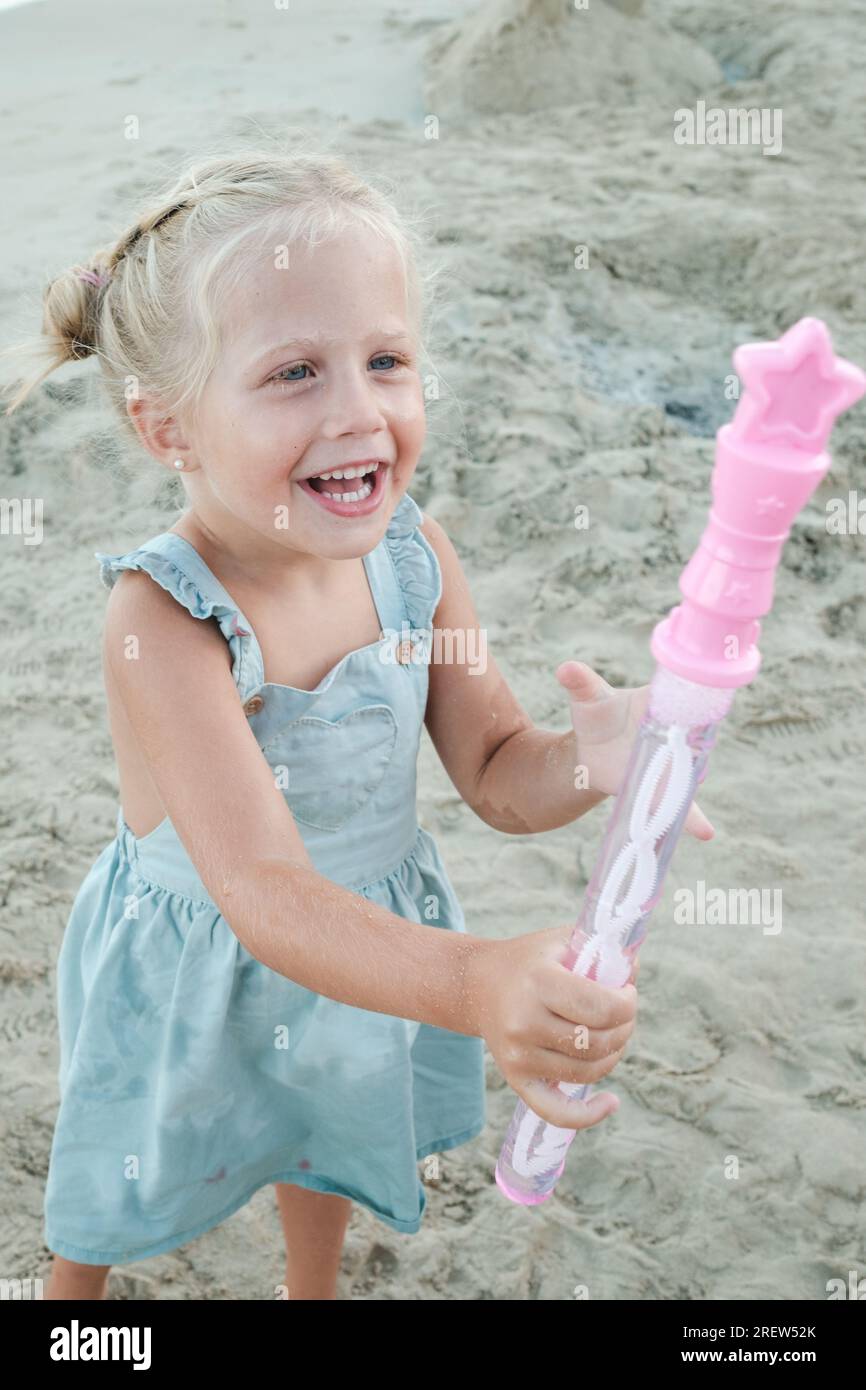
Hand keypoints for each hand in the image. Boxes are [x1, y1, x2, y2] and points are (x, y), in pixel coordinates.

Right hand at [468, 925, 639, 1129]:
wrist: (474, 983)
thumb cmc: (528, 960)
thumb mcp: (560, 941)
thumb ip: (601, 951)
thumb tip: (635, 974)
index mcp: (538, 982)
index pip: (601, 1007)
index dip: (627, 1004)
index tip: (627, 993)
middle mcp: (524, 1022)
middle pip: (597, 1042)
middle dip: (624, 1028)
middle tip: (623, 1014)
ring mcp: (518, 1056)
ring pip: (588, 1072)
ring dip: (613, 1055)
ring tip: (612, 1036)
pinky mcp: (516, 1079)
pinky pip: (557, 1112)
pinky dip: (588, 1115)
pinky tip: (611, 1103)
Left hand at [557, 659, 714, 840]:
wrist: (592, 749)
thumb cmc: (595, 714)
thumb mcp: (587, 699)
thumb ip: (580, 683)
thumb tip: (565, 668)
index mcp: (661, 703)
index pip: (687, 698)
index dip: (696, 701)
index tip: (702, 704)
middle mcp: (676, 733)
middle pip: (697, 737)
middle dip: (697, 742)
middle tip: (691, 745)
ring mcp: (674, 763)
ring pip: (693, 771)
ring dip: (693, 778)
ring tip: (692, 783)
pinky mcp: (665, 790)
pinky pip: (684, 806)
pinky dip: (694, 819)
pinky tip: (706, 833)